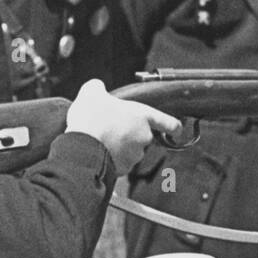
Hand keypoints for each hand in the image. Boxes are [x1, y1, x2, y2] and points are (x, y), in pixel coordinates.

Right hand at [65, 79, 181, 176]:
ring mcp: (134, 155)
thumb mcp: (92, 93)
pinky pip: (119, 163)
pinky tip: (96, 151)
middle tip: (110, 127)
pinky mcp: (123, 170)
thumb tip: (97, 87)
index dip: (173, 127)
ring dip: (119, 147)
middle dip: (129, 134)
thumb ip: (98, 87)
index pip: (168, 123)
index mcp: (142, 116)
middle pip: (142, 136)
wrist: (81, 147)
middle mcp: (143, 137)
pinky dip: (110, 159)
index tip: (176, 130)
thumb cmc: (90, 118)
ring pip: (130, 151)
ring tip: (100, 139)